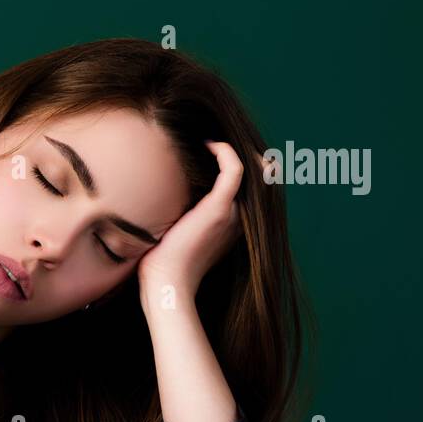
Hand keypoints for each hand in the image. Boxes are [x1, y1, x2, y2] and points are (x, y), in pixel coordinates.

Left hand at [136, 141, 252, 299]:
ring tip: (216, 139)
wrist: (167, 282)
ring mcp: (232, 212)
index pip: (250, 189)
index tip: (219, 151)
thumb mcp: (178, 234)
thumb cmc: (165, 263)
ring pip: (252, 170)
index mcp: (232, 224)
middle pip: (257, 177)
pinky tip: (210, 144)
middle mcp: (239, 217)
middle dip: (246, 154)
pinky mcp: (219, 208)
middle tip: (219, 140)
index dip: (244, 167)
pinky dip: (225, 152)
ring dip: (236, 150)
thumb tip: (168, 199)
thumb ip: (183, 216)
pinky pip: (234, 169)